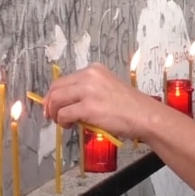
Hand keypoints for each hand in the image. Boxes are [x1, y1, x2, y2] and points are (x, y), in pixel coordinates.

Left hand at [43, 63, 162, 140]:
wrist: (145, 116)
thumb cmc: (130, 106)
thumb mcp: (107, 88)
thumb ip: (88, 90)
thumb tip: (68, 102)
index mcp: (94, 70)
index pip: (64, 80)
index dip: (54, 94)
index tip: (53, 106)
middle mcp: (89, 76)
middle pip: (56, 88)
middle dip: (50, 104)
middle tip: (51, 116)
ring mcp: (88, 91)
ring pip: (56, 100)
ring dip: (55, 114)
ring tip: (62, 122)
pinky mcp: (88, 107)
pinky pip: (64, 114)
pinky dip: (63, 122)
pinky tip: (70, 126)